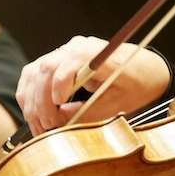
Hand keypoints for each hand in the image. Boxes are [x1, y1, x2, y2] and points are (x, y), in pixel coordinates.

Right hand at [15, 36, 171, 132]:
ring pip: (33, 73)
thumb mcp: (118, 103)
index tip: (58, 111)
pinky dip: (29, 95)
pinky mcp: (56, 61)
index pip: (66, 64)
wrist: (145, 68)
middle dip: (41, 102)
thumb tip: (60, 119)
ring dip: (31, 102)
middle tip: (47, 128)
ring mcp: (63, 52)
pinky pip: (33, 75)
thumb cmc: (136, 84)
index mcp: (95, 53)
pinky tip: (34, 115)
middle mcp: (75, 47)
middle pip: (45, 69)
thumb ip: (89, 111)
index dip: (58, 87)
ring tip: (40, 127)